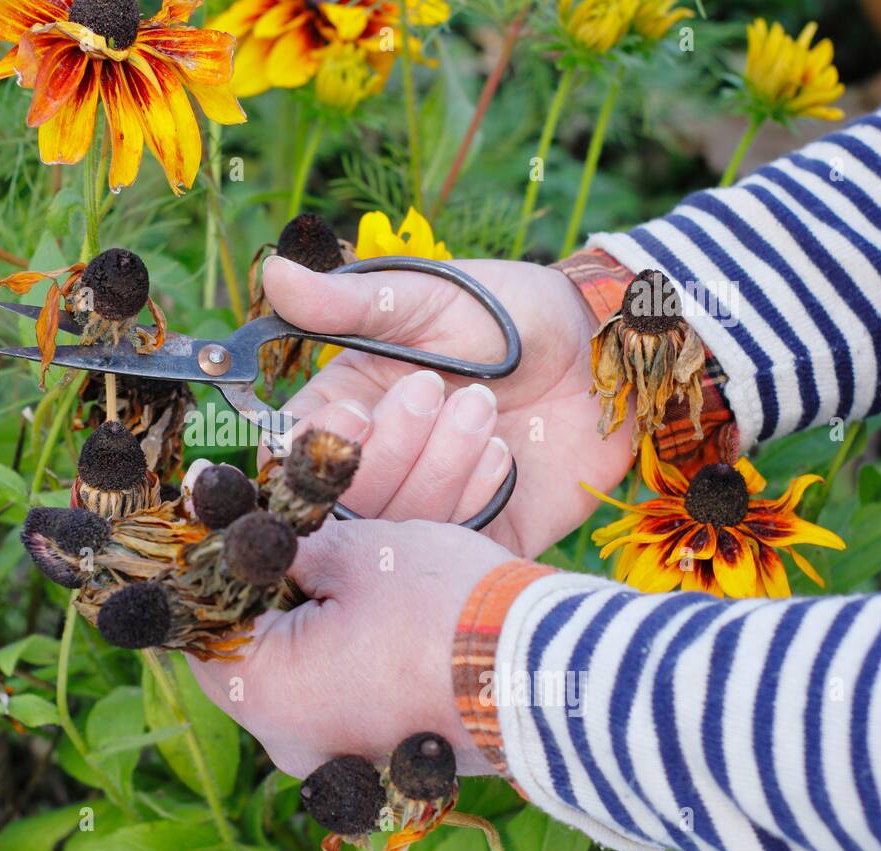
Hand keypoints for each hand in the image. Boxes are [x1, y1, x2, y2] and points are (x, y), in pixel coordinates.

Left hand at [186, 517, 515, 779]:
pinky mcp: (380, 754)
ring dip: (312, 616)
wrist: (557, 673)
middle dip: (270, 587)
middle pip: (253, 648)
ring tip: (339, 568)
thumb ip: (285, 539)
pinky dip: (347, 651)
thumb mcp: (358, 552)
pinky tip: (371, 609)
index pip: (206, 621)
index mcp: (267, 694)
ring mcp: (337, 755)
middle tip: (287, 540)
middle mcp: (292, 740)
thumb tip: (239, 514)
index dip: (217, 562)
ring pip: (299, 671)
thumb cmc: (449, 607)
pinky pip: (340, 695)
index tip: (231, 523)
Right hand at [261, 255, 634, 556]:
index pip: (297, 455)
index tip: (357, 415)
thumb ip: (351, 302)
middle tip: (435, 391)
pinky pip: (454, 547)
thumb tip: (273, 273)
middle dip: (392, 451)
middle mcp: (380, 467)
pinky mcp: (481, 535)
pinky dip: (474, 502)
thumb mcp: (426, 299)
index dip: (318, 448)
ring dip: (437, 469)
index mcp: (347, 411)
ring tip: (482, 409)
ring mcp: (428, 506)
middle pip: (344, 503)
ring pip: (396, 530)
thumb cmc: (508, 312)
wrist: (607, 352)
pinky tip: (504, 457)